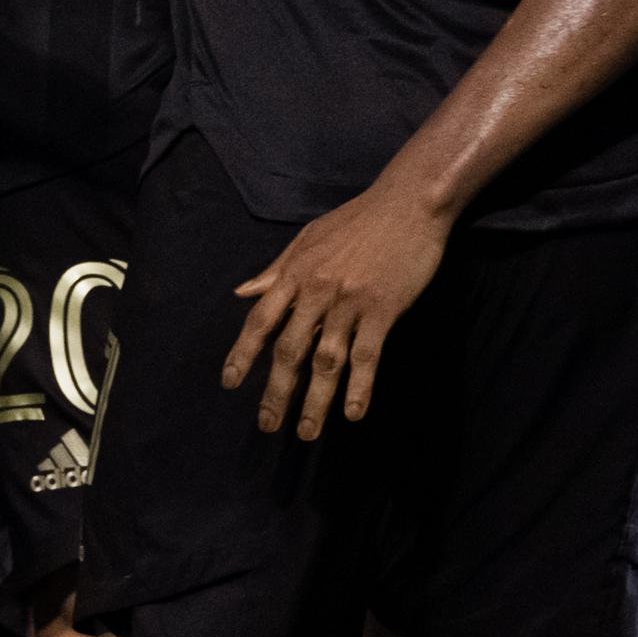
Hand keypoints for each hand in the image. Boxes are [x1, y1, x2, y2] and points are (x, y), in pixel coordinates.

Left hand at [223, 177, 449, 437]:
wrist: (407, 203)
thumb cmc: (357, 219)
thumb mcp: (307, 238)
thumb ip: (276, 270)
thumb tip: (242, 292)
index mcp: (296, 274)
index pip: (260, 321)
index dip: (243, 354)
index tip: (230, 383)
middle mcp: (317, 291)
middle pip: (290, 350)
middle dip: (276, 392)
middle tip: (267, 426)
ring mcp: (350, 302)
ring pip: (326, 361)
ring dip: (315, 401)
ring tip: (306, 433)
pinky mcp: (382, 309)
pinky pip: (367, 355)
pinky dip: (359, 387)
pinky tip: (353, 413)